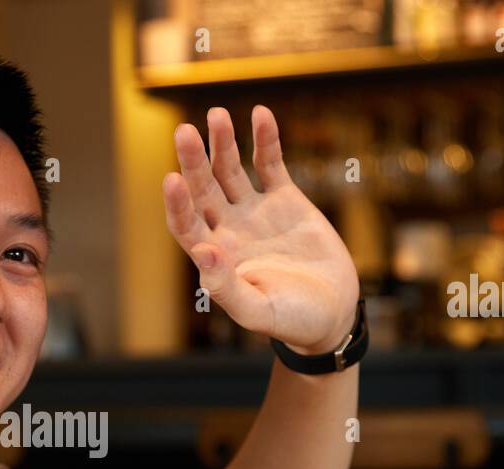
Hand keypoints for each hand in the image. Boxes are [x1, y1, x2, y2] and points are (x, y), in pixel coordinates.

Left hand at [163, 106, 359, 353]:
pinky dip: (265, 140)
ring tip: (217, 115)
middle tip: (184, 131)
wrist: (331, 312)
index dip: (177, 204)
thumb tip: (203, 253)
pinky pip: (270, 163)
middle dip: (193, 161)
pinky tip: (260, 114)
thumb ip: (227, 288)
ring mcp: (253, 211)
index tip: (172, 179)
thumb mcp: (259, 312)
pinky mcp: (284, 199)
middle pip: (202, 189)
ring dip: (223, 143)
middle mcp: (227, 229)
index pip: (185, 224)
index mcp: (214, 257)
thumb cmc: (291, 321)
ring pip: (231, 170)